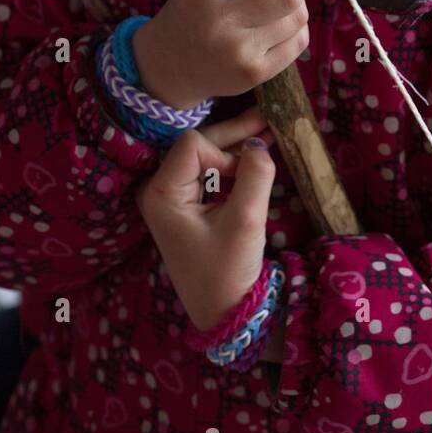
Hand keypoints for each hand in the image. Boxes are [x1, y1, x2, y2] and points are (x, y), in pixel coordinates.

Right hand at [132, 0, 308, 109]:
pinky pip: (300, 41)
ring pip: (298, 15)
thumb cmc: (196, 2)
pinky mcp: (254, 74)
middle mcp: (216, 24)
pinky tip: (275, 25)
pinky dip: (295, 27)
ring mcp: (237, 54)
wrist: (171, 63)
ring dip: (296, 2)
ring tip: (275, 2)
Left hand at [135, 105, 278, 332]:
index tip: (243, 176)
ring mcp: (174, 198)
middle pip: (199, 145)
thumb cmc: (228, 271)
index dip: (223, 151)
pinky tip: (258, 157)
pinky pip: (210, 174)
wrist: (224, 314)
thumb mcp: (246, 222)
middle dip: (235, 135)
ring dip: (237, 148)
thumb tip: (259, 142)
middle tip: (269, 118)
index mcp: (162, 193)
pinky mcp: (188, 206)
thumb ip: (254, 176)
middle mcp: (161, 190)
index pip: (193, 145)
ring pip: (206, 157)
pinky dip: (234, 165)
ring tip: (270, 132)